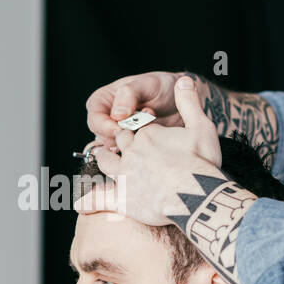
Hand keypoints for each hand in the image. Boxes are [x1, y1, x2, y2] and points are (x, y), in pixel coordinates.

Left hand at [75, 76, 224, 225]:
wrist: (197, 195)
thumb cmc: (201, 163)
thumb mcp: (202, 127)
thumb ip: (190, 102)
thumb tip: (185, 79)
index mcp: (148, 134)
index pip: (138, 126)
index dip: (144, 127)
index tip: (150, 133)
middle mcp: (132, 151)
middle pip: (120, 140)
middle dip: (120, 140)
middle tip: (122, 144)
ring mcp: (123, 174)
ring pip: (105, 161)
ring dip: (104, 157)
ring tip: (105, 157)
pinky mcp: (121, 198)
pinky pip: (98, 197)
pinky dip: (89, 200)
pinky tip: (81, 204)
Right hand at [84, 70, 208, 152]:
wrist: (184, 102)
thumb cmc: (163, 88)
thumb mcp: (147, 84)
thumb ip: (129, 95)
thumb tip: (116, 115)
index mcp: (104, 100)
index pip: (95, 118)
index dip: (104, 125)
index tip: (120, 128)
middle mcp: (108, 118)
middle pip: (102, 136)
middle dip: (119, 136)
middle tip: (139, 129)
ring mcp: (119, 134)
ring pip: (114, 148)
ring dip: (131, 143)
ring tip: (150, 128)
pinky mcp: (131, 146)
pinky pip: (127, 156)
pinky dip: (138, 152)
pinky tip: (151, 141)